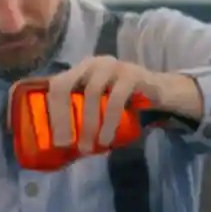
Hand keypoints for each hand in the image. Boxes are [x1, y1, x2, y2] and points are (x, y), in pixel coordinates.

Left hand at [46, 56, 203, 152]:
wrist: (159, 91)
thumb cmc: (122, 101)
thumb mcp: (99, 103)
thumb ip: (82, 114)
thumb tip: (62, 147)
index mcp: (79, 70)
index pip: (56, 85)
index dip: (51, 112)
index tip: (54, 139)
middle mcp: (92, 63)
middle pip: (66, 85)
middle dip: (62, 117)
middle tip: (65, 145)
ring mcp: (112, 66)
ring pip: (91, 93)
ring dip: (87, 124)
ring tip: (88, 148)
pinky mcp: (132, 74)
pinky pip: (116, 99)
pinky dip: (109, 122)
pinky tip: (107, 140)